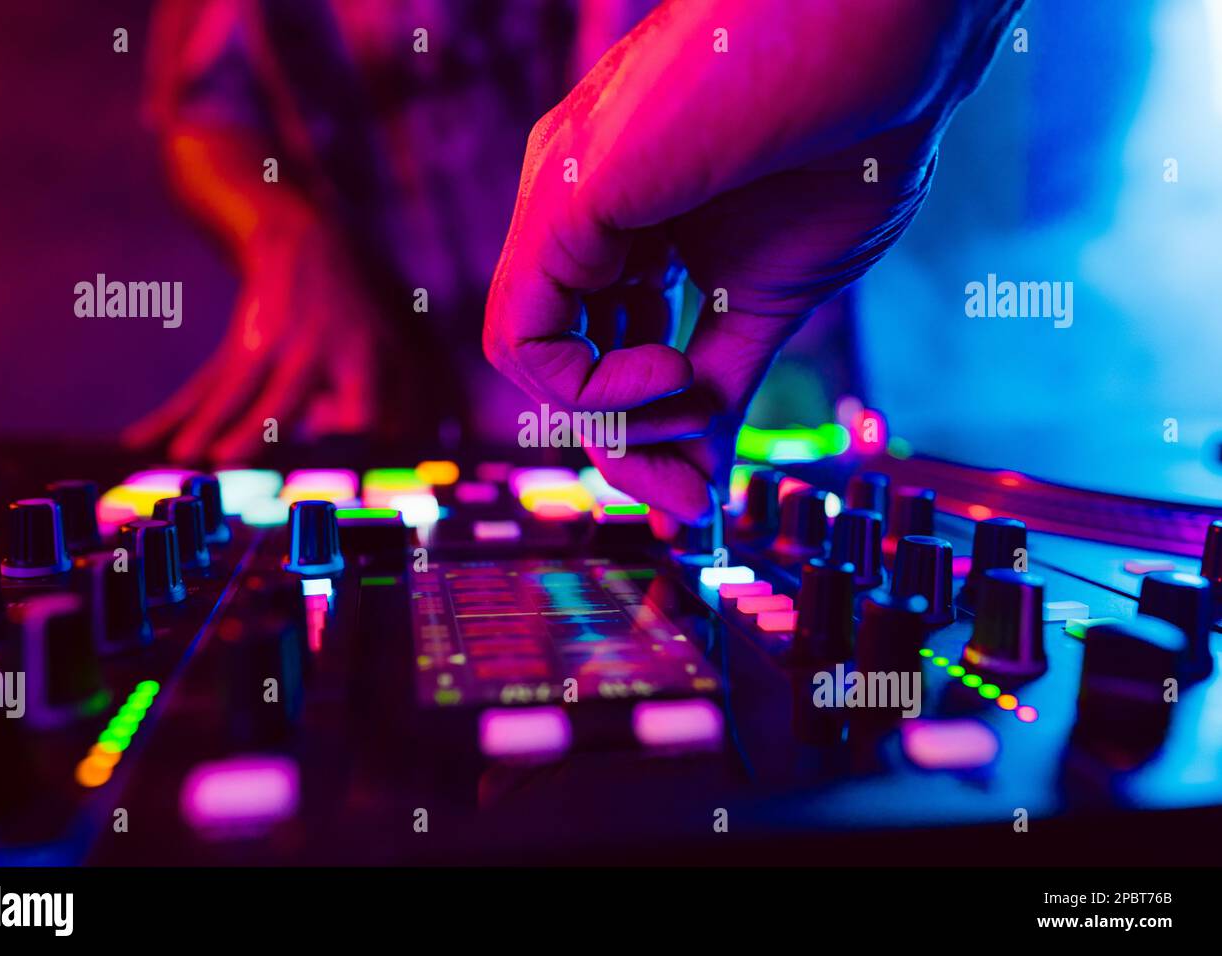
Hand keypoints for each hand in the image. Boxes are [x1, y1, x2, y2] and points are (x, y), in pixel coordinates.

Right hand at [122, 224, 377, 463]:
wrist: (299, 242)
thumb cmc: (348, 314)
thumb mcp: (382, 344)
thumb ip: (389, 400)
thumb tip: (390, 442)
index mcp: (357, 356)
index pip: (358, 403)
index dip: (349, 426)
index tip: (334, 449)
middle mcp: (312, 349)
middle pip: (282, 396)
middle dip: (252, 428)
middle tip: (225, 461)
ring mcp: (269, 342)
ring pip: (232, 388)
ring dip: (203, 422)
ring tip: (182, 455)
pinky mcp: (237, 345)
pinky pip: (204, 385)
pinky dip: (173, 413)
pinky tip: (139, 438)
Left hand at [485, 0, 1022, 525]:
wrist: (884, 46)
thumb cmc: (846, 145)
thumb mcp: (770, 301)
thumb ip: (720, 387)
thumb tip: (698, 488)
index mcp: (631, 228)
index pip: (602, 354)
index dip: (642, 434)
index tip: (695, 500)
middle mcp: (583, 215)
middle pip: (563, 368)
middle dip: (625, 448)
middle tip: (688, 495)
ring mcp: (565, 202)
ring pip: (533, 363)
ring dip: (616, 421)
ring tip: (692, 393)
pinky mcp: (563, 199)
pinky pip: (524, 340)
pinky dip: (591, 389)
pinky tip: (668, 369)